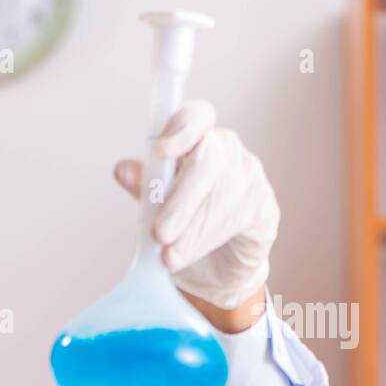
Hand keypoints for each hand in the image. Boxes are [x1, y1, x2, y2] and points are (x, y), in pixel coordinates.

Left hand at [113, 100, 279, 312]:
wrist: (216, 267)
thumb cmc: (183, 229)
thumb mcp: (156, 210)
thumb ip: (144, 189)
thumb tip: (122, 169)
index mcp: (194, 142)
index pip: (195, 118)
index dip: (180, 128)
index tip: (160, 151)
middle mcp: (224, 150)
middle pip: (206, 160)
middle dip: (180, 201)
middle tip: (159, 234)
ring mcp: (248, 175)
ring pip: (222, 193)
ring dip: (192, 229)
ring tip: (169, 256)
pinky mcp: (263, 205)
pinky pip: (239, 215)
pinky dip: (209, 237)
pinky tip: (190, 253)